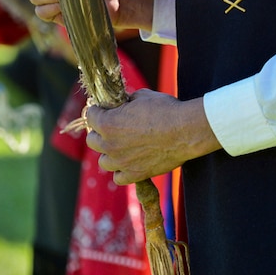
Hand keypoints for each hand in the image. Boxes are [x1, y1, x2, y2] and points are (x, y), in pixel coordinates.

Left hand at [85, 89, 220, 184]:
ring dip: (109, 153)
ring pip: (103, 161)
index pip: (90, 116)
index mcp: (108, 123)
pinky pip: (118, 177)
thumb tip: (124, 103)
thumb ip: (127, 102)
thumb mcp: (142, 96)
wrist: (185, 131)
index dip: (97, 110)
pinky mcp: (135, 174)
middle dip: (99, 132)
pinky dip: (121, 171)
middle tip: (111, 128)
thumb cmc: (165, 110)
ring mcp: (122, 162)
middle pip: (92, 141)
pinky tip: (129, 162)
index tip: (103, 109)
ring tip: (120, 147)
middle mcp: (110, 144)